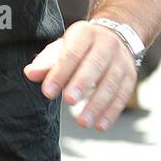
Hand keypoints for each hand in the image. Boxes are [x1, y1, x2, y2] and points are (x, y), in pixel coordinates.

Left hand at [23, 21, 138, 130]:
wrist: (115, 36)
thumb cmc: (79, 47)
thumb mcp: (62, 48)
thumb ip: (46, 62)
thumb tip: (30, 73)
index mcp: (85, 34)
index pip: (72, 53)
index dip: (60, 72)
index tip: (48, 92)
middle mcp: (107, 44)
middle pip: (95, 65)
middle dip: (82, 84)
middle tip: (69, 102)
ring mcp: (121, 61)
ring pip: (111, 83)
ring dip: (97, 104)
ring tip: (83, 122)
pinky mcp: (130, 77)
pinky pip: (122, 95)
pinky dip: (111, 112)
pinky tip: (99, 126)